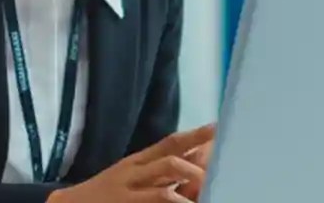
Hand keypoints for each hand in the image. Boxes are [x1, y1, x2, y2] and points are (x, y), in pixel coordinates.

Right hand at [49, 123, 215, 202]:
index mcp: (136, 161)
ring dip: (185, 193)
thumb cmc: (105, 192)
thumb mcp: (129, 174)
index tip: (218, 128)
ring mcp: (127, 195)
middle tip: (218, 170)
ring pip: (162, 190)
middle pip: (169, 162)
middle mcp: (133, 174)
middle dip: (196, 166)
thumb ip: (158, 168)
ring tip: (206, 191)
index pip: (169, 143)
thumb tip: (195, 158)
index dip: (195, 135)